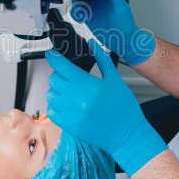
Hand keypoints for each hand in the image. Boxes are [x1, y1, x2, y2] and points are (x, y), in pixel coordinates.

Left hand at [46, 39, 166, 174]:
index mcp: (89, 85)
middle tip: (68, 77)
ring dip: (57, 91)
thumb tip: (93, 43)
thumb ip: (102, 59)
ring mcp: (71, 113)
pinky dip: (56, 106)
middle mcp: (77, 99)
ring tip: (70, 93)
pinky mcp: (69, 126)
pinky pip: (52, 111)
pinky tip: (67, 105)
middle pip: (54, 80)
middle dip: (58, 75)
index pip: (62, 66)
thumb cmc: (124, 108)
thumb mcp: (115, 80)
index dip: (53, 57)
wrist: (127, 135)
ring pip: (51, 95)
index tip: (51, 54)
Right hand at [70, 0, 154, 65]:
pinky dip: (75, 14)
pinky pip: (77, 13)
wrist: (124, 41)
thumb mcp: (120, 6)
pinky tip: (81, 19)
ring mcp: (91, 8)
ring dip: (74, 5)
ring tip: (79, 11)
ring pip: (77, 2)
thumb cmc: (126, 23)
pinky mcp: (87, 18)